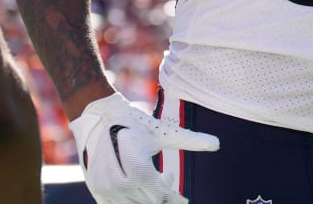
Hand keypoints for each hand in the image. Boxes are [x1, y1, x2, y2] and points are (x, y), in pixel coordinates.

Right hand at [69, 92, 219, 203]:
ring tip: (153, 178)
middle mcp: (120, 184)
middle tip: (167, 177)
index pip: (162, 198)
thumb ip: (189, 140)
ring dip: (147, 198)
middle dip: (163, 194)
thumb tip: (218, 144)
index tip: (184, 199)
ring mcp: (106, 190)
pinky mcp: (97, 191)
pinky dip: (131, 201)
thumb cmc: (132, 121)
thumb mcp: (161, 132)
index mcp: (139, 169)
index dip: (176, 199)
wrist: (95, 116)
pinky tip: (137, 185)